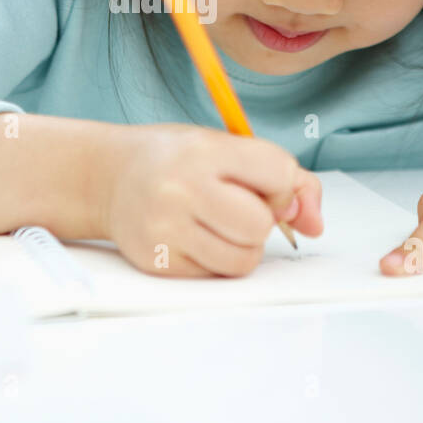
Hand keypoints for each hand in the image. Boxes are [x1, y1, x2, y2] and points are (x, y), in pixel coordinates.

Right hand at [106, 123, 321, 276]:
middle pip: (260, 225)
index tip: (263, 183)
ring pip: (243, 260)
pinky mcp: (158, 261)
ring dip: (243, 246)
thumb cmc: (175, 159)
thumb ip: (284, 176)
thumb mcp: (226, 147)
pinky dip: (217, 261)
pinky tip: (197, 237)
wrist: (107, 176)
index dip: (281, 185)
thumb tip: (314, 223)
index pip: (278, 173)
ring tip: (219, 224)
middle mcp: (181, 189)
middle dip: (261, 221)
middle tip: (238, 207)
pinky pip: (216, 276)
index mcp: (204, 151)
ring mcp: (166, 229)